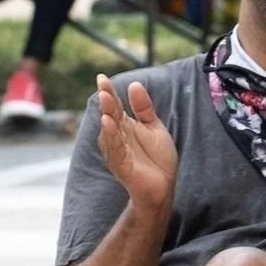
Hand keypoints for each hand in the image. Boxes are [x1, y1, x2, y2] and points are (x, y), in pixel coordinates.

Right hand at [95, 75, 177, 216]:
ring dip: (106, 114)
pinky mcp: (122, 165)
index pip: (114, 105)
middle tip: (102, 84)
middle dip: (106, 100)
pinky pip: (115, 148)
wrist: (164, 188)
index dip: (108, 91)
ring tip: (105, 98)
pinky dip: (111, 136)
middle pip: (110, 114)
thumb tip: (133, 84)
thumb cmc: (158, 159)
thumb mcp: (154, 127)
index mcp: (124, 126)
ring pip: (109, 130)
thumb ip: (144, 108)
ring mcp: (117, 151)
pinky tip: (108, 123)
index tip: (101, 76)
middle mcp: (117, 137)